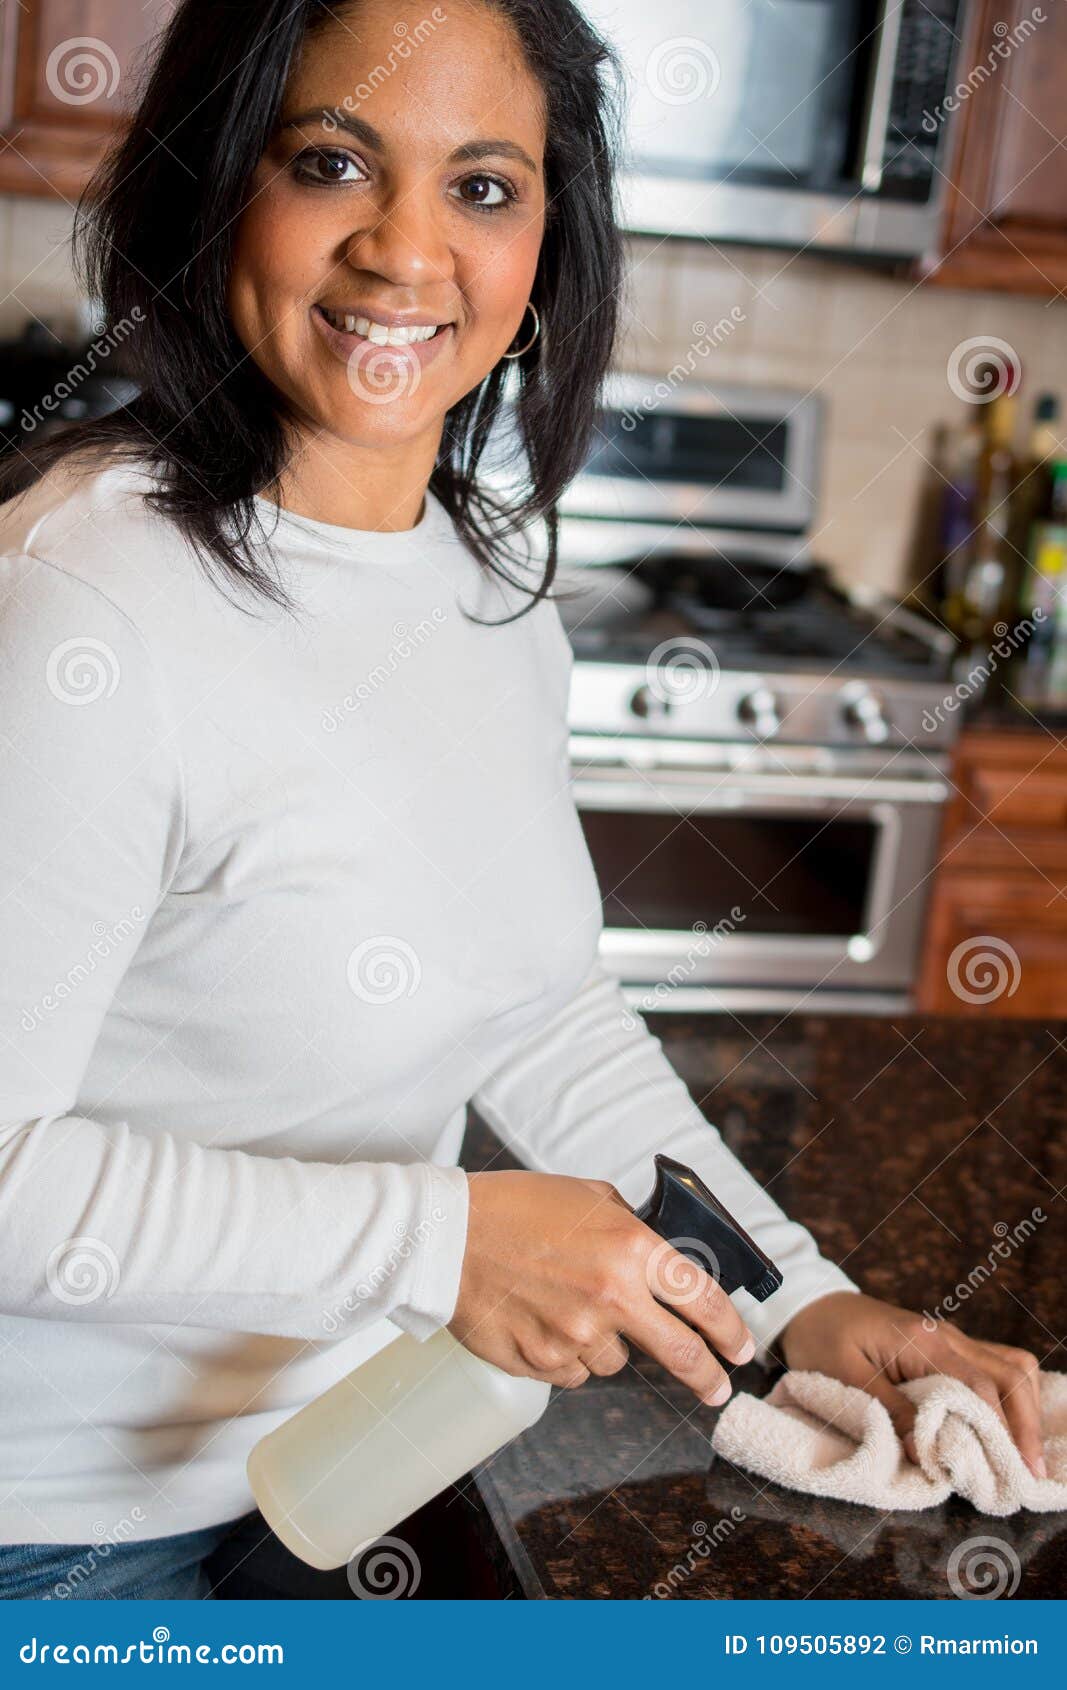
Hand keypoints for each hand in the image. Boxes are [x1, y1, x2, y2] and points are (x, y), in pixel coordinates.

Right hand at [449, 1169, 755, 1404]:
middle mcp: (610, 1299)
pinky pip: (573, 1372)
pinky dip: (566, 1354)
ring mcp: (574, 1338)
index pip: (703, 1301)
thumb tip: (665, 1261)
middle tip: (719, 1387)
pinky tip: (542, 1320)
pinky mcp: (541, 1364)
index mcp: (631, 1250)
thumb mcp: (589, 1197)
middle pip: (680, 1355)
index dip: (731, 1330)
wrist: (446, 1237)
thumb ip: (633, 1229)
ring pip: (615, 1362)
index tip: (741, 1347)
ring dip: (606, 1343)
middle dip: (707, 1376)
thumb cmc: (516, 1208)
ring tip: (567, 1305)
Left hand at [779, 1291, 1045, 1478]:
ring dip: (1023, 1410)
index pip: (978, 1387)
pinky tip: (1008, 1427)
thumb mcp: (845, 1377)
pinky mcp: (947, 1347)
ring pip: (1011, 1366)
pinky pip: (994, 1366)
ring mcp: (951, 1339)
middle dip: (1025, 1425)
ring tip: (1022, 1455)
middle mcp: (947, 1336)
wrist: (810, 1304)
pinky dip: (1009, 1397)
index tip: (1009, 1472)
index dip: (999, 1431)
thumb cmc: (822, 1339)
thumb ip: (889, 1410)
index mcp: (923, 1341)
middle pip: (1010, 1374)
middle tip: (1028, 1473)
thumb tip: (926, 1452)